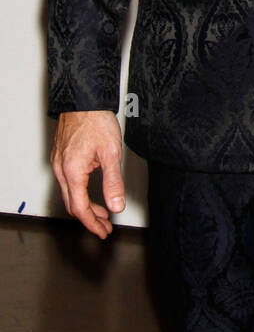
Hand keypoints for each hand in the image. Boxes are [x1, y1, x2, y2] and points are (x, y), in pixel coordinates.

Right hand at [51, 110, 125, 238]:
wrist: (83, 98)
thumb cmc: (96, 120)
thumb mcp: (111, 153)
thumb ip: (113, 181)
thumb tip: (116, 206)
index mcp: (72, 172)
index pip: (80, 208)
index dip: (92, 224)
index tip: (103, 232)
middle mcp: (61, 169)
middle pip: (72, 204)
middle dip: (90, 218)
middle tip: (105, 226)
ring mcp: (59, 163)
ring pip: (69, 194)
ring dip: (85, 206)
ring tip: (102, 212)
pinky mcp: (61, 156)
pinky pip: (68, 182)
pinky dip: (80, 193)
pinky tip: (92, 191)